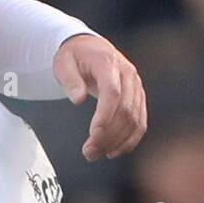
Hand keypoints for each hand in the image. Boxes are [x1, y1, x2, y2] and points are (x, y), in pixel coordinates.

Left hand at [55, 33, 147, 160]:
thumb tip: (78, 99)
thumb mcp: (63, 63)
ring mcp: (136, 86)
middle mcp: (127, 74)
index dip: (105, 115)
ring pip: (134, 119)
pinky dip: (130, 139)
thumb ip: (70, 80)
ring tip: (96, 154)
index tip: (93, 134)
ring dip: (117, 141)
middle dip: (107, 135)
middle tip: (88, 152)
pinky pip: (140, 122)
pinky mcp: (138, 98)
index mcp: (108, 63)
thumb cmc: (75, 56)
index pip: (112, 92)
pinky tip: (114, 151)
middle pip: (125, 110)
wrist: (91, 48)